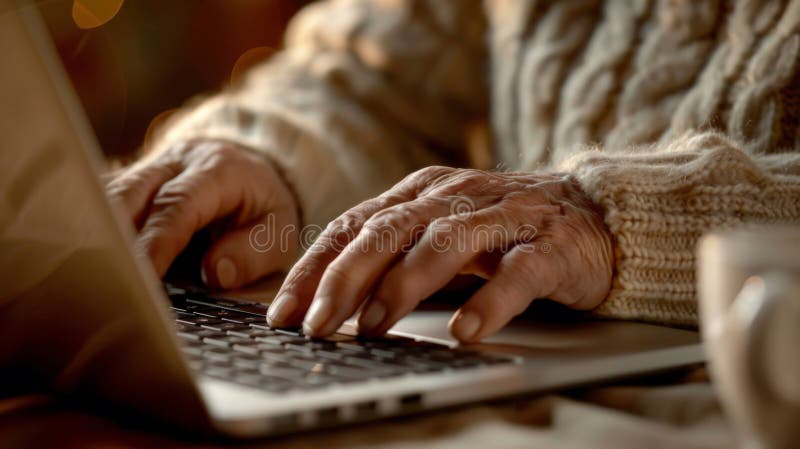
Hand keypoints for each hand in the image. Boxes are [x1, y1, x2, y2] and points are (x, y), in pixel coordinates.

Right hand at [106, 140, 299, 288]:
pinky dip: (92, 225)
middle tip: (108, 277)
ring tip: (91, 270)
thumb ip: (253, 252)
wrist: (248, 168)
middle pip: (131, 191)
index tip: (145, 275)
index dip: (158, 240)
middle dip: (115, 234)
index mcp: (218, 170)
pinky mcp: (129, 182)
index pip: (179, 203)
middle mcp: (177, 161)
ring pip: (108, 193)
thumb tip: (215, 273)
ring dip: (97, 230)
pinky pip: (101, 199)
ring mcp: (148, 168)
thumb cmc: (261, 206)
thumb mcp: (279, 230)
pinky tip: (86, 255)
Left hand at [267, 166, 613, 341]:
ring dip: (404, 285)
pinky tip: (465, 330)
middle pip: (389, 231)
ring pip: (445, 243)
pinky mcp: (550, 245)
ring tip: (374, 325)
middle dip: (345, 279)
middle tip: (317, 325)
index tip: (284, 312)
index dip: (315, 268)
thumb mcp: (441, 230)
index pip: (354, 225)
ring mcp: (505, 217)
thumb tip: (330, 301)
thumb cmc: (505, 229)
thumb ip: (394, 253)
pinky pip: (518, 273)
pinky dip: (489, 301)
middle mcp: (457, 197)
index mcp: (422, 193)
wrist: (596, 213)